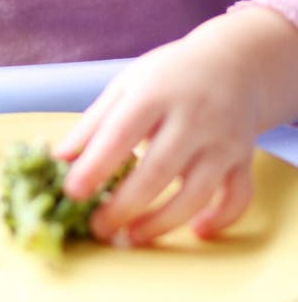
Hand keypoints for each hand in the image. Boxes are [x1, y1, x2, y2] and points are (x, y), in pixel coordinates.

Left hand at [54, 27, 260, 245]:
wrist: (232, 63)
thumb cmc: (168, 77)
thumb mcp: (127, 86)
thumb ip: (94, 123)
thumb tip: (58, 160)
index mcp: (155, 93)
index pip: (122, 132)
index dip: (96, 165)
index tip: (71, 192)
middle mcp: (193, 117)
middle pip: (159, 170)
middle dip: (124, 205)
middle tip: (97, 228)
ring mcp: (223, 140)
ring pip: (196, 192)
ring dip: (162, 223)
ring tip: (130, 238)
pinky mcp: (242, 159)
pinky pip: (237, 197)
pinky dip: (220, 220)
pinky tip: (196, 232)